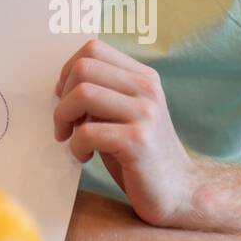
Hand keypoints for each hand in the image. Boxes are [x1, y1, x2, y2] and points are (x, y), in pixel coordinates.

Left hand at [53, 39, 195, 226]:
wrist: (178, 191)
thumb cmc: (141, 154)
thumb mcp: (125, 113)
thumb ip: (103, 93)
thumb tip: (62, 83)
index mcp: (144, 77)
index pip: (94, 49)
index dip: (68, 72)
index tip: (65, 98)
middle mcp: (147, 89)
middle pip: (83, 67)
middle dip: (62, 96)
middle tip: (65, 123)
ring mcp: (145, 114)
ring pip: (82, 94)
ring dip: (64, 119)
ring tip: (72, 139)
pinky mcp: (138, 142)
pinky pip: (87, 132)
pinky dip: (76, 146)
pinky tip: (85, 156)